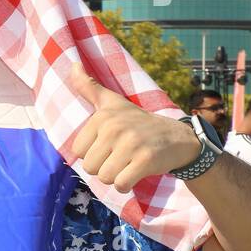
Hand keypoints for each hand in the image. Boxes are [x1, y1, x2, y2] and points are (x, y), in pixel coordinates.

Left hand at [68, 62, 200, 193]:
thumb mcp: (112, 102)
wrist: (178, 137)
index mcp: (102, 117)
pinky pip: (121, 185)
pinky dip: (126, 186)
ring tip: (129, 164)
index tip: (109, 145)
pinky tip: (135, 174)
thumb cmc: (138, 122)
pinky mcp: (145, 161)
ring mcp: (131, 144)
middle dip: (104, 167)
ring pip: (104, 178)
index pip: (78, 152)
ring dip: (115, 177)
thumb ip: (89, 87)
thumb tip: (72, 64)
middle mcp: (114, 128)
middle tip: (121, 156)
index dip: (93, 154)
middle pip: (90, 167)